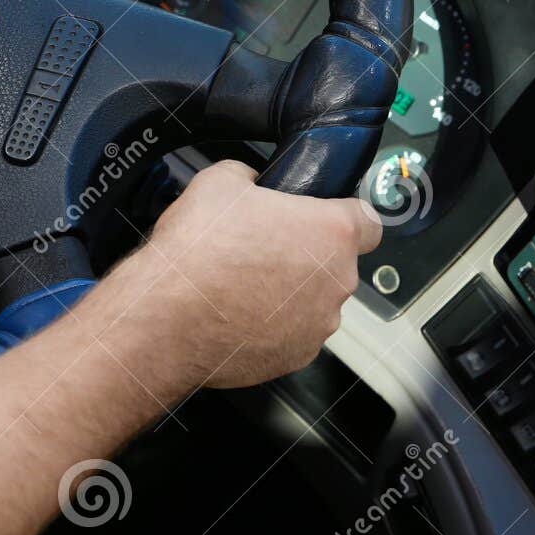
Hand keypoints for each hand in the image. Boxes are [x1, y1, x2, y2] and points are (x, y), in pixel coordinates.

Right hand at [122, 159, 379, 388]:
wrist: (166, 317)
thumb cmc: (197, 251)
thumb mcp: (218, 181)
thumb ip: (249, 177)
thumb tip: (249, 182)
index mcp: (331, 233)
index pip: (369, 221)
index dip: (342, 216)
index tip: (318, 217)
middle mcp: (335, 283)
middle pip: (334, 263)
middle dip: (304, 255)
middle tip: (260, 246)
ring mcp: (317, 325)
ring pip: (313, 301)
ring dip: (287, 292)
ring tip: (239, 282)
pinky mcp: (294, 357)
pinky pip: (290, 334)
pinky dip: (269, 325)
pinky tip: (232, 311)